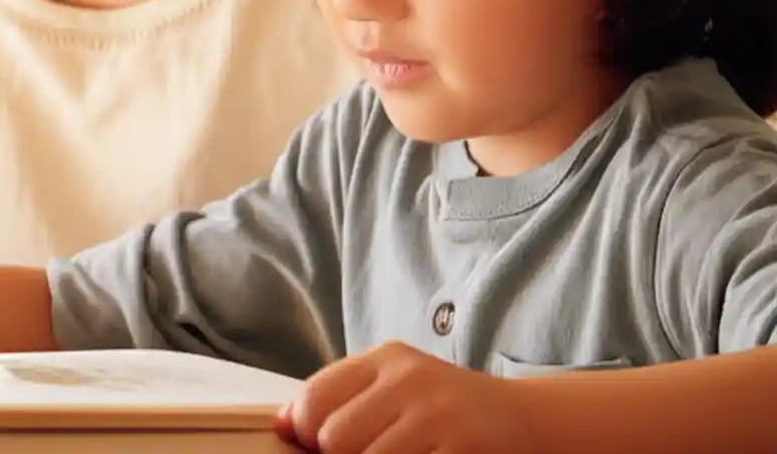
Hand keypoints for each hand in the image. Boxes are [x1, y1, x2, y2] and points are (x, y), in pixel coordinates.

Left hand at [280, 341, 532, 453]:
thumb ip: (339, 400)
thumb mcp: (393, 389)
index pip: (314, 397)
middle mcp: (412, 379)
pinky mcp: (465, 448)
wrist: (524, 421)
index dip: (304, 432)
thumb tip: (280, 425)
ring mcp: (441, 415)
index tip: (317, 446)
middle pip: (334, 438)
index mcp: (387, 359)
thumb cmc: (442, 411)